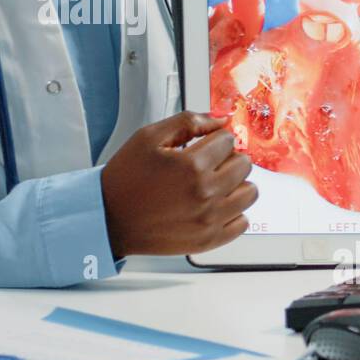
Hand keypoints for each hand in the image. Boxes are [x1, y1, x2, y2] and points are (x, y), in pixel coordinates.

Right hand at [101, 110, 256, 258]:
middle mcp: (205, 194)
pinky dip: (233, 212)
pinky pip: (242, 222)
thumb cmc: (126, 178)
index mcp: (191, 166)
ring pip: (249, 193)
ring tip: (215, 184)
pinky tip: (214, 206)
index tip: (204, 145)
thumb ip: (188, 121)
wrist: (109, 218)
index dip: (215, 139)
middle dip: (228, 158)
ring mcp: (209, 220)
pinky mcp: (208, 240)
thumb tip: (220, 119)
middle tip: (209, 163)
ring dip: (236, 184)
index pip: (228, 141)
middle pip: (244, 165)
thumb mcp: (149, 137)